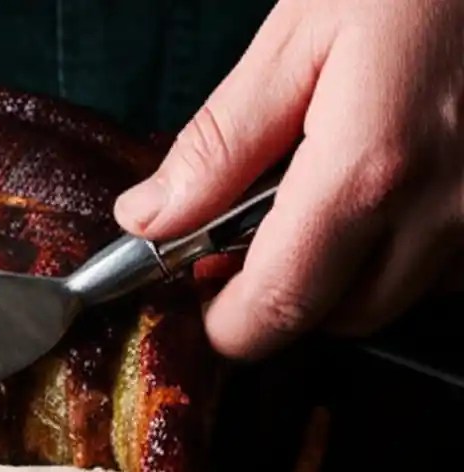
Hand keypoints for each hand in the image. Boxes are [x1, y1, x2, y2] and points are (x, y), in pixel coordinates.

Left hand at [113, 0, 463, 360]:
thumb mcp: (297, 38)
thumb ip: (220, 142)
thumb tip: (149, 219)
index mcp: (369, 170)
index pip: (277, 305)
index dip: (224, 322)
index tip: (196, 297)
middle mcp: (443, 211)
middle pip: (335, 318)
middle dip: (280, 292)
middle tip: (250, 231)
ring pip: (395, 297)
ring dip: (345, 270)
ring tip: (330, 185)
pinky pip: (447, 268)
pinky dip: (406, 246)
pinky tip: (394, 181)